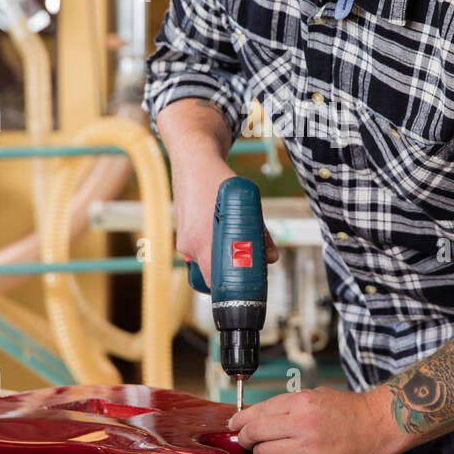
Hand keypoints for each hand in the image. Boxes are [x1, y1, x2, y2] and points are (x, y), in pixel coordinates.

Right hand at [172, 158, 277, 288]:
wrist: (194, 162)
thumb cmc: (220, 182)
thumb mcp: (247, 205)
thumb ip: (260, 233)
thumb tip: (271, 258)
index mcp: (203, 240)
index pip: (212, 279)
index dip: (227, 288)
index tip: (240, 290)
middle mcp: (190, 244)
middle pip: (210, 274)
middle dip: (227, 274)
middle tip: (243, 268)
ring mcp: (184, 240)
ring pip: (204, 262)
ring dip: (219, 258)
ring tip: (233, 242)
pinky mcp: (182, 235)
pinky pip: (197, 251)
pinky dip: (210, 247)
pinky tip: (219, 231)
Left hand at [228, 386, 401, 453]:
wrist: (374, 426)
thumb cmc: (344, 409)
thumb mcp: (313, 395)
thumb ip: (284, 405)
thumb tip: (253, 416)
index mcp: (302, 402)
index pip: (258, 412)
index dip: (241, 419)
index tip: (235, 423)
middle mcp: (303, 425)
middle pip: (256, 434)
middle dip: (244, 436)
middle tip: (243, 437)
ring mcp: (309, 449)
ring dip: (261, 451)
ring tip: (265, 446)